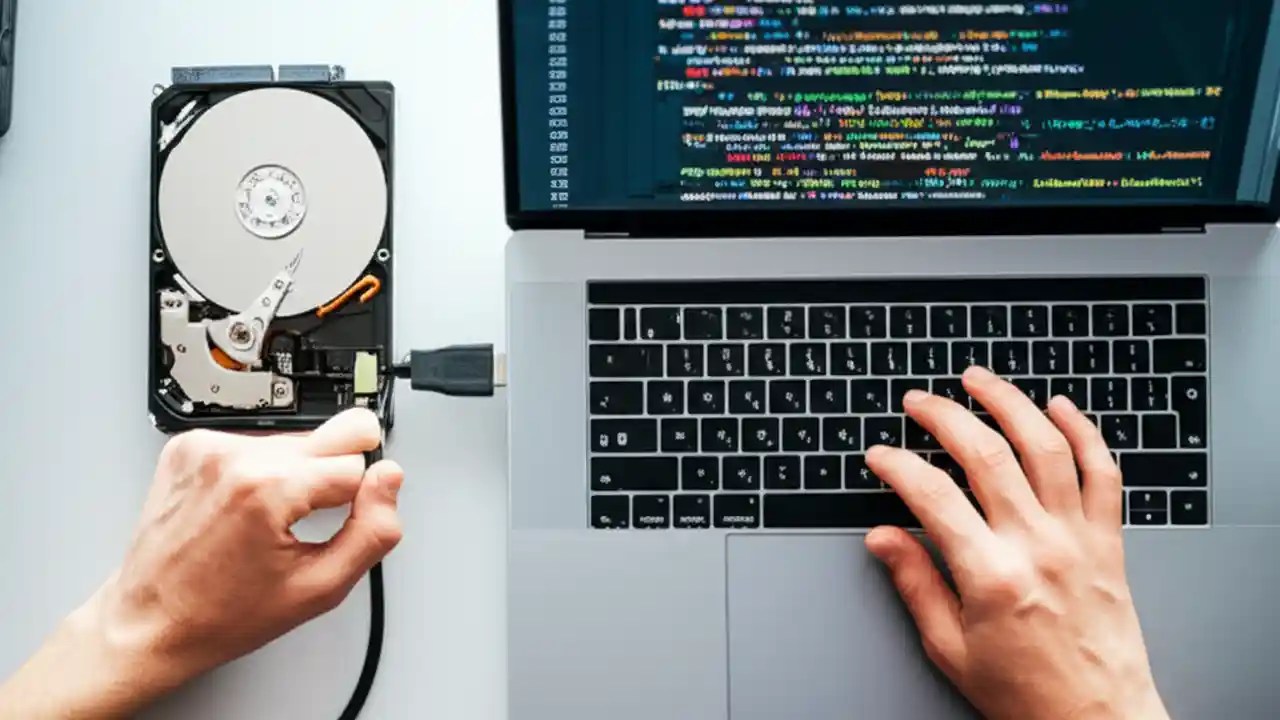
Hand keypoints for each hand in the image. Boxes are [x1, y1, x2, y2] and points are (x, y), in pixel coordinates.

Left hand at [0, 409, 404, 718]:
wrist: (150, 621)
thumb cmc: (222, 614)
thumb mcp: (318, 589)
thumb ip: (372, 532)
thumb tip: (389, 480)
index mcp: (267, 488)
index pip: (358, 462)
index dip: (360, 499)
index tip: (339, 525)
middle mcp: (234, 456)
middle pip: (331, 435)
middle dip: (337, 473)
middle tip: (317, 513)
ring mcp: (207, 446)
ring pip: (296, 439)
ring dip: (298, 473)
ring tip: (274, 519)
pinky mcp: (191, 445)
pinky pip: (257, 443)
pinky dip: (262, 470)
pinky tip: (249, 507)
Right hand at [865, 367, 1168, 719]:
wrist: (1099, 719)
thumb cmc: (1025, 693)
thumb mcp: (950, 648)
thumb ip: (915, 583)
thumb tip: (882, 537)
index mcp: (992, 576)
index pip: (933, 496)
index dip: (898, 465)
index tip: (880, 455)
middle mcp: (1038, 547)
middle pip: (987, 455)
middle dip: (944, 416)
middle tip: (919, 401)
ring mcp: (1079, 538)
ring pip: (1046, 446)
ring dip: (1010, 403)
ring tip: (979, 380)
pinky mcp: (1109, 540)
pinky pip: (1103, 471)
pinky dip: (1083, 431)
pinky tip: (1060, 408)